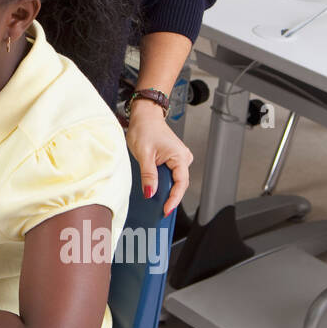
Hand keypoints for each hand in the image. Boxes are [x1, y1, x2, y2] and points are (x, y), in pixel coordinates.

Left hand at [125, 102, 191, 216]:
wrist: (144, 117)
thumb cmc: (145, 129)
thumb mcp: (144, 154)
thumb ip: (148, 175)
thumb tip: (150, 193)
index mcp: (180, 156)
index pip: (181, 183)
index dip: (174, 199)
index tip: (166, 210)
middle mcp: (183, 158)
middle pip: (178, 184)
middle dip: (169, 197)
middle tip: (159, 211)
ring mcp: (179, 158)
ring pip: (174, 180)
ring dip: (166, 190)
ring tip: (156, 202)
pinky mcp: (173, 158)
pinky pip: (171, 175)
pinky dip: (164, 182)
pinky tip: (156, 189)